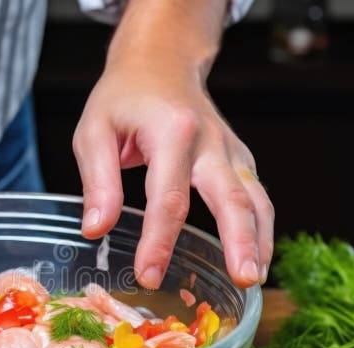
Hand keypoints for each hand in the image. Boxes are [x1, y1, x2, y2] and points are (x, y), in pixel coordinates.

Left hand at [73, 61, 273, 288]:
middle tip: (243, 280)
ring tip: (255, 279)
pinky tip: (255, 257)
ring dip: (260, 240)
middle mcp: (210, 141)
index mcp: (172, 132)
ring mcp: (229, 148)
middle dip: (240, 242)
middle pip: (233, 197)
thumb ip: (98, 182)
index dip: (158, 241)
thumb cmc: (124, 97)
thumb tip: (96, 229)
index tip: (148, 275)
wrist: (160, 61)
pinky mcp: (238, 157)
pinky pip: (255, 194)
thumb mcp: (94, 132)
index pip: (168, 197)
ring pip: (255, 198)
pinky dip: (259, 227)